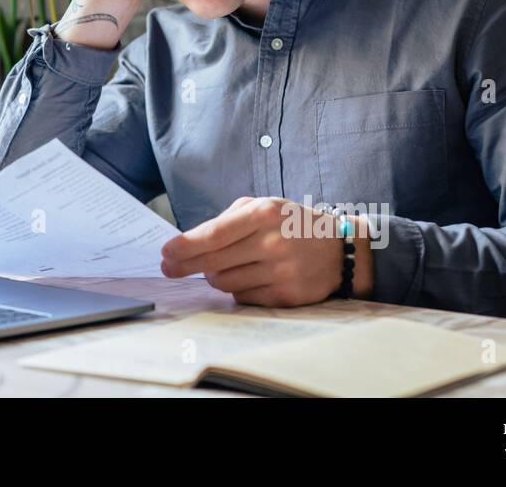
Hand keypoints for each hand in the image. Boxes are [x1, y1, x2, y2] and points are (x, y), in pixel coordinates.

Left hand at [159, 197, 374, 305]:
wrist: (340, 249)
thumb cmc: (291, 224)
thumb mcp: (264, 207)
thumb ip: (228, 220)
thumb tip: (190, 242)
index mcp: (264, 214)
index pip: (215, 234)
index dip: (186, 246)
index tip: (166, 252)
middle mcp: (273, 243)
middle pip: (214, 262)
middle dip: (186, 266)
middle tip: (168, 268)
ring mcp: (281, 272)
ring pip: (225, 283)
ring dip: (214, 277)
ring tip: (218, 268)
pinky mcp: (286, 296)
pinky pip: (244, 297)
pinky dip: (237, 289)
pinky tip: (246, 277)